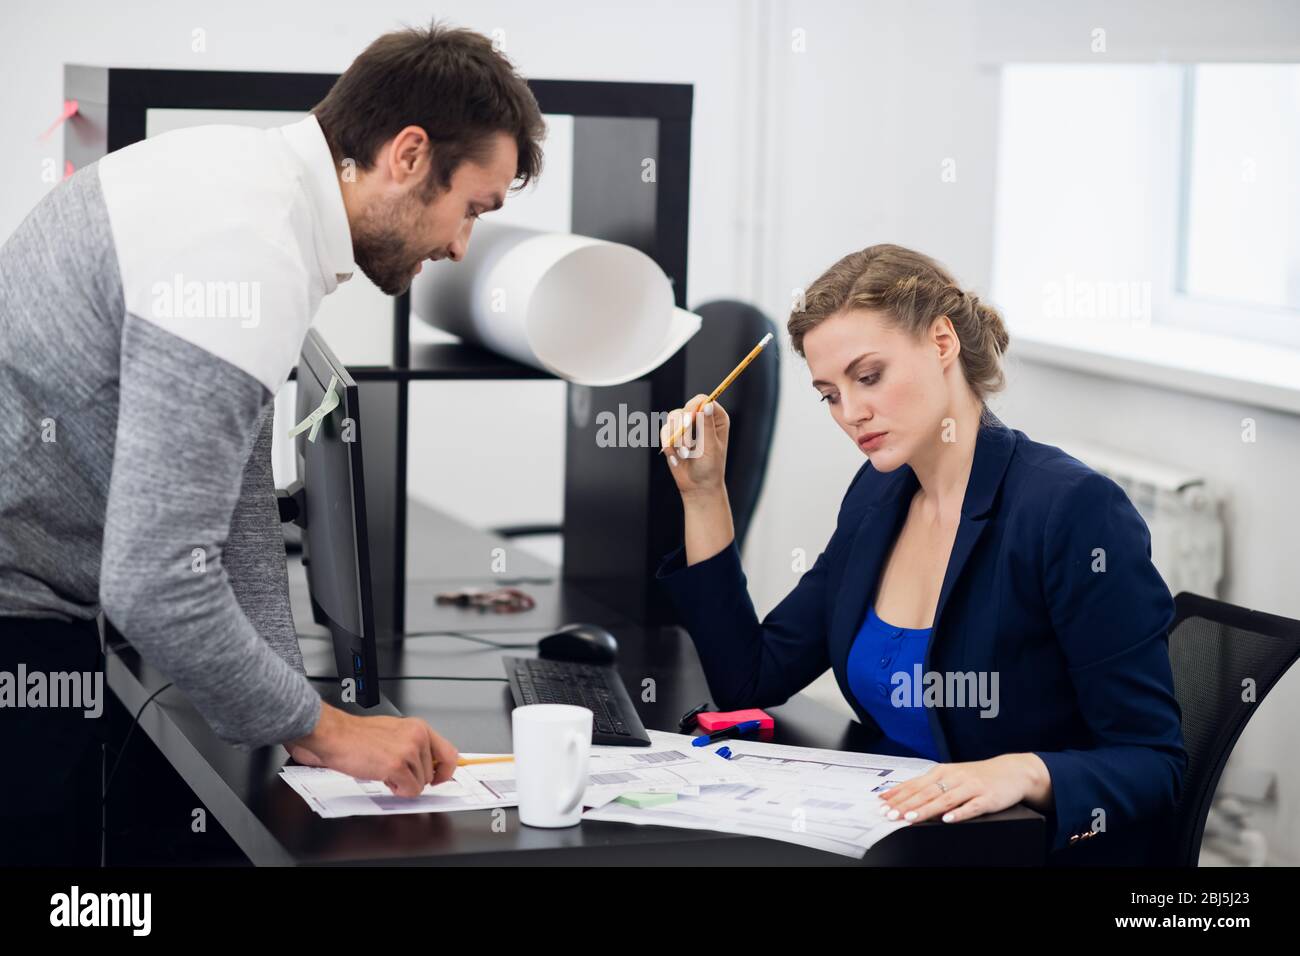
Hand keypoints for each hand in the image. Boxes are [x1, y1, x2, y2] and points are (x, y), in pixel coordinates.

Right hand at [285, 703, 459, 796]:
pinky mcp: (398, 766)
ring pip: (421, 784)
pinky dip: (398, 791)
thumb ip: (414, 744)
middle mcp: (418, 737)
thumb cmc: (358, 736)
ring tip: (385, 770)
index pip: (449, 753)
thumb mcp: (395, 732)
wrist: (336, 736)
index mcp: (419, 727)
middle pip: (431, 774)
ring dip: (403, 784)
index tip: (439, 778)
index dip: (445, 771)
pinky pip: (410, 791)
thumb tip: (428, 763)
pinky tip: (384, 777)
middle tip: (394, 770)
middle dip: (413, 777)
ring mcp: (409, 751)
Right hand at [659, 394, 729, 497]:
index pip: (702, 400)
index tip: (690, 422)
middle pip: (684, 409)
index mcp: (716, 418)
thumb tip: (707, 405)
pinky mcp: (673, 434)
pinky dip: (668, 444)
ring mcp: (686, 425)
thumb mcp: (711, 447)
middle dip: (684, 429)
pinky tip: (677, 456)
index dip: (694, 408)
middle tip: (687, 447)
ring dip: (677, 439)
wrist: (697, 486)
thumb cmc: (710, 468)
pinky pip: (664, 431)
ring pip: (672, 418)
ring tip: (685, 454)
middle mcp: (701, 418)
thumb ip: (707, 426)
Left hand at [876, 753, 1050, 823]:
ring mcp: (971, 787)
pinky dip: (959, 813)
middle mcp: (955, 777)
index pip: (915, 784)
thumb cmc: (977, 776)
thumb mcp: (952, 776)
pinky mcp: (987, 798)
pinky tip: (948, 819)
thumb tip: (904, 797)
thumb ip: (931, 787)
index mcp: (943, 772)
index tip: (881, 803)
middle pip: (926, 792)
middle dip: (906, 804)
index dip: (897, 794)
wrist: (1011, 771)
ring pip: (945, 799)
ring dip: (927, 809)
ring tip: (911, 817)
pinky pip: (972, 807)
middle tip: (890, 814)